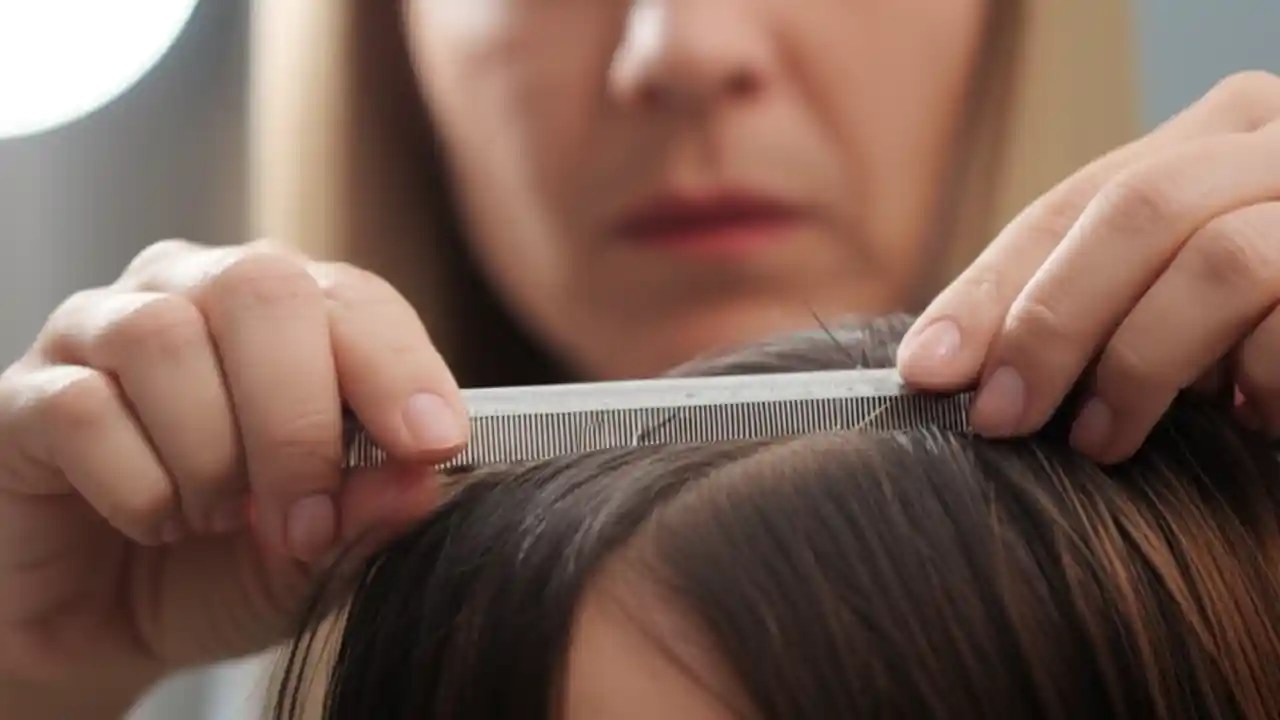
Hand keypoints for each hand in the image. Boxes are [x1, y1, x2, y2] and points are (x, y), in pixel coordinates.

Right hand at [0, 239, 465, 697]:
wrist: (105, 621)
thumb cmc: (224, 559)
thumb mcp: (318, 551)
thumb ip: (368, 512)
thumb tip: (421, 480)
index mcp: (285, 312)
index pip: (354, 296)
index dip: (399, 365)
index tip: (433, 443)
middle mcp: (193, 293)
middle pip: (260, 287)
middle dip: (298, 417)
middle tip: (305, 518)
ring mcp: (101, 332)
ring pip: (165, 338)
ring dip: (212, 455)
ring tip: (219, 516)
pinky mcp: (26, 395)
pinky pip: (82, 408)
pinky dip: (137, 485)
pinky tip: (155, 522)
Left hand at [897, 71, 1279, 462]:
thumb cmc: (1268, 335)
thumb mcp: (1170, 298)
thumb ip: (1092, 297)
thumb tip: (948, 364)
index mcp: (1216, 136)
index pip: (1074, 203)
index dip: (991, 289)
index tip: (928, 371)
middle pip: (1136, 212)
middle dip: (1050, 325)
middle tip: (1002, 419)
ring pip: (1218, 262)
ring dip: (1142, 365)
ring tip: (1104, 440)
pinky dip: (1257, 388)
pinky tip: (1251, 424)